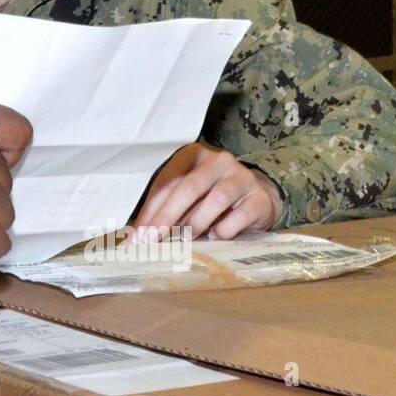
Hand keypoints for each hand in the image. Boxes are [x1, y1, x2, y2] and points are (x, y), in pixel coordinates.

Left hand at [131, 143, 281, 241]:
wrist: (255, 199)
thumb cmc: (209, 198)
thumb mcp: (185, 199)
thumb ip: (162, 211)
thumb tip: (137, 237)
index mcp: (192, 155)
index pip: (167, 182)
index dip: (151, 210)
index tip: (138, 236)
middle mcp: (218, 161)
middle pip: (189, 187)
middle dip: (168, 216)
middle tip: (153, 240)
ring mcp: (242, 177)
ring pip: (217, 198)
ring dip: (198, 222)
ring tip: (188, 238)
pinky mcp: (259, 197)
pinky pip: (240, 215)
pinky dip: (224, 230)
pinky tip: (216, 236)